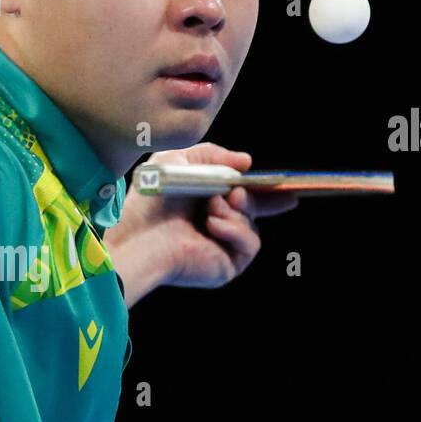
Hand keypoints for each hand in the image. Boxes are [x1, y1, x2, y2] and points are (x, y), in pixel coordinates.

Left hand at [104, 143, 298, 305]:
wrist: (138, 237)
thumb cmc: (150, 202)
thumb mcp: (179, 162)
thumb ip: (212, 155)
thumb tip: (246, 162)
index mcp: (205, 202)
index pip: (242, 195)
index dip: (264, 189)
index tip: (282, 183)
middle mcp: (216, 225)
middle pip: (255, 211)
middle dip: (258, 198)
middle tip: (240, 191)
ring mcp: (223, 247)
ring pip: (253, 224)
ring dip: (236, 210)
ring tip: (211, 206)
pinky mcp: (227, 265)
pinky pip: (250, 243)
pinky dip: (236, 229)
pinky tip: (213, 224)